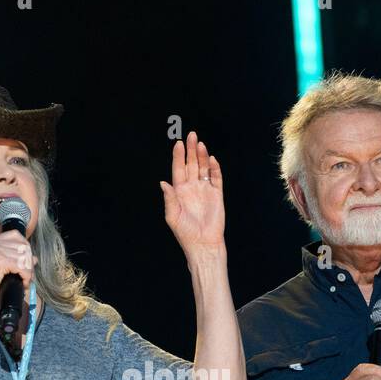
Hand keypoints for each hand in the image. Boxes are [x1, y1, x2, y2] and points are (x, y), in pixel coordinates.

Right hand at [0, 230, 37, 315]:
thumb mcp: (0, 269)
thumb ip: (15, 260)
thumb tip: (34, 258)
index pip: (16, 236)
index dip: (25, 249)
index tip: (26, 263)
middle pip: (22, 245)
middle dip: (29, 262)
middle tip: (27, 276)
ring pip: (24, 257)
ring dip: (29, 271)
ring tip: (25, 281)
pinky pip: (22, 266)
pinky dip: (26, 276)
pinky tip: (23, 283)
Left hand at [159, 131, 224, 254]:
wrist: (203, 244)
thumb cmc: (186, 233)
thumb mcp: (172, 216)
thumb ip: (169, 199)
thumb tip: (163, 182)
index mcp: (180, 191)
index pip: (178, 169)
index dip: (178, 156)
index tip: (178, 144)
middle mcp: (192, 188)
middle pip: (192, 164)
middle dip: (191, 150)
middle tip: (191, 135)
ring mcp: (205, 190)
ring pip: (204, 168)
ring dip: (202, 156)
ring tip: (200, 144)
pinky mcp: (217, 194)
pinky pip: (216, 177)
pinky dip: (214, 168)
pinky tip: (212, 159)